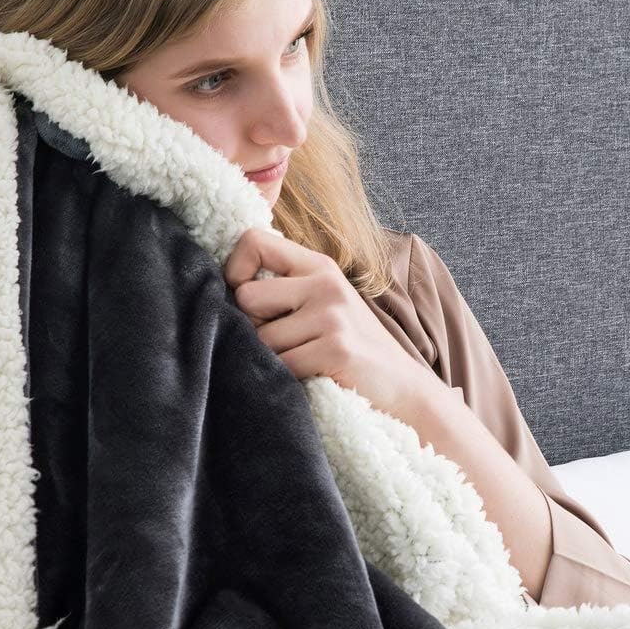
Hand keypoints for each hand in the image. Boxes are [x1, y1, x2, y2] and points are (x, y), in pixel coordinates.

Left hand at [222, 228, 429, 417]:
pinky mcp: (335, 350)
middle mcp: (326, 284)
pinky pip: (281, 365)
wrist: (404, 387)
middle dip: (253, 326)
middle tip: (283, 341)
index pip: (254, 240)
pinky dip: (289, 379)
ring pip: (260, 339)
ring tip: (304, 360)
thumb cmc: (354, 347)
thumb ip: (287, 287)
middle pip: (247, 296)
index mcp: (320, 266)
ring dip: (273, 359)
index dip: (235, 269)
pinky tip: (313, 376)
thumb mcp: (326, 303)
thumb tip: (224, 287)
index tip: (246, 297)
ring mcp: (332, 317)